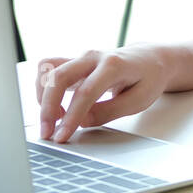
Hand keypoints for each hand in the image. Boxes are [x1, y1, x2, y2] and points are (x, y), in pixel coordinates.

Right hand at [36, 45, 170, 142]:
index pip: (86, 92)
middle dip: (47, 107)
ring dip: (43, 96)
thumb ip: (110, 111)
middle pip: (59, 76)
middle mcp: (93, 57)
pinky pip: (48, 69)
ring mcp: (81, 57)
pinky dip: (44, 88)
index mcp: (114, 65)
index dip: (71, 116)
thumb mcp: (139, 100)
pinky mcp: (73, 61)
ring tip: (55, 120)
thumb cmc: (148, 78)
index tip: (61, 135)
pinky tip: (56, 107)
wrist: (150, 58)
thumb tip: (82, 122)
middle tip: (47, 132)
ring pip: (48, 68)